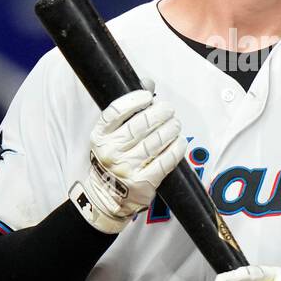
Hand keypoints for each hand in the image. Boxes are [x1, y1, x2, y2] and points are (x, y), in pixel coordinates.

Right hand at [69, 87, 186, 233]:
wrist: (107, 197)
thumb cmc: (112, 160)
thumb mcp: (111, 136)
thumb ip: (127, 111)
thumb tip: (148, 83)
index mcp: (100, 137)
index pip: (116, 111)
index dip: (134, 100)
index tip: (148, 96)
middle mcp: (112, 152)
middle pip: (141, 124)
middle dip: (160, 113)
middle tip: (169, 110)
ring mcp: (127, 168)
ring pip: (156, 141)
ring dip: (171, 128)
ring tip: (175, 124)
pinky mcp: (143, 182)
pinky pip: (166, 161)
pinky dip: (176, 148)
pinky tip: (179, 141)